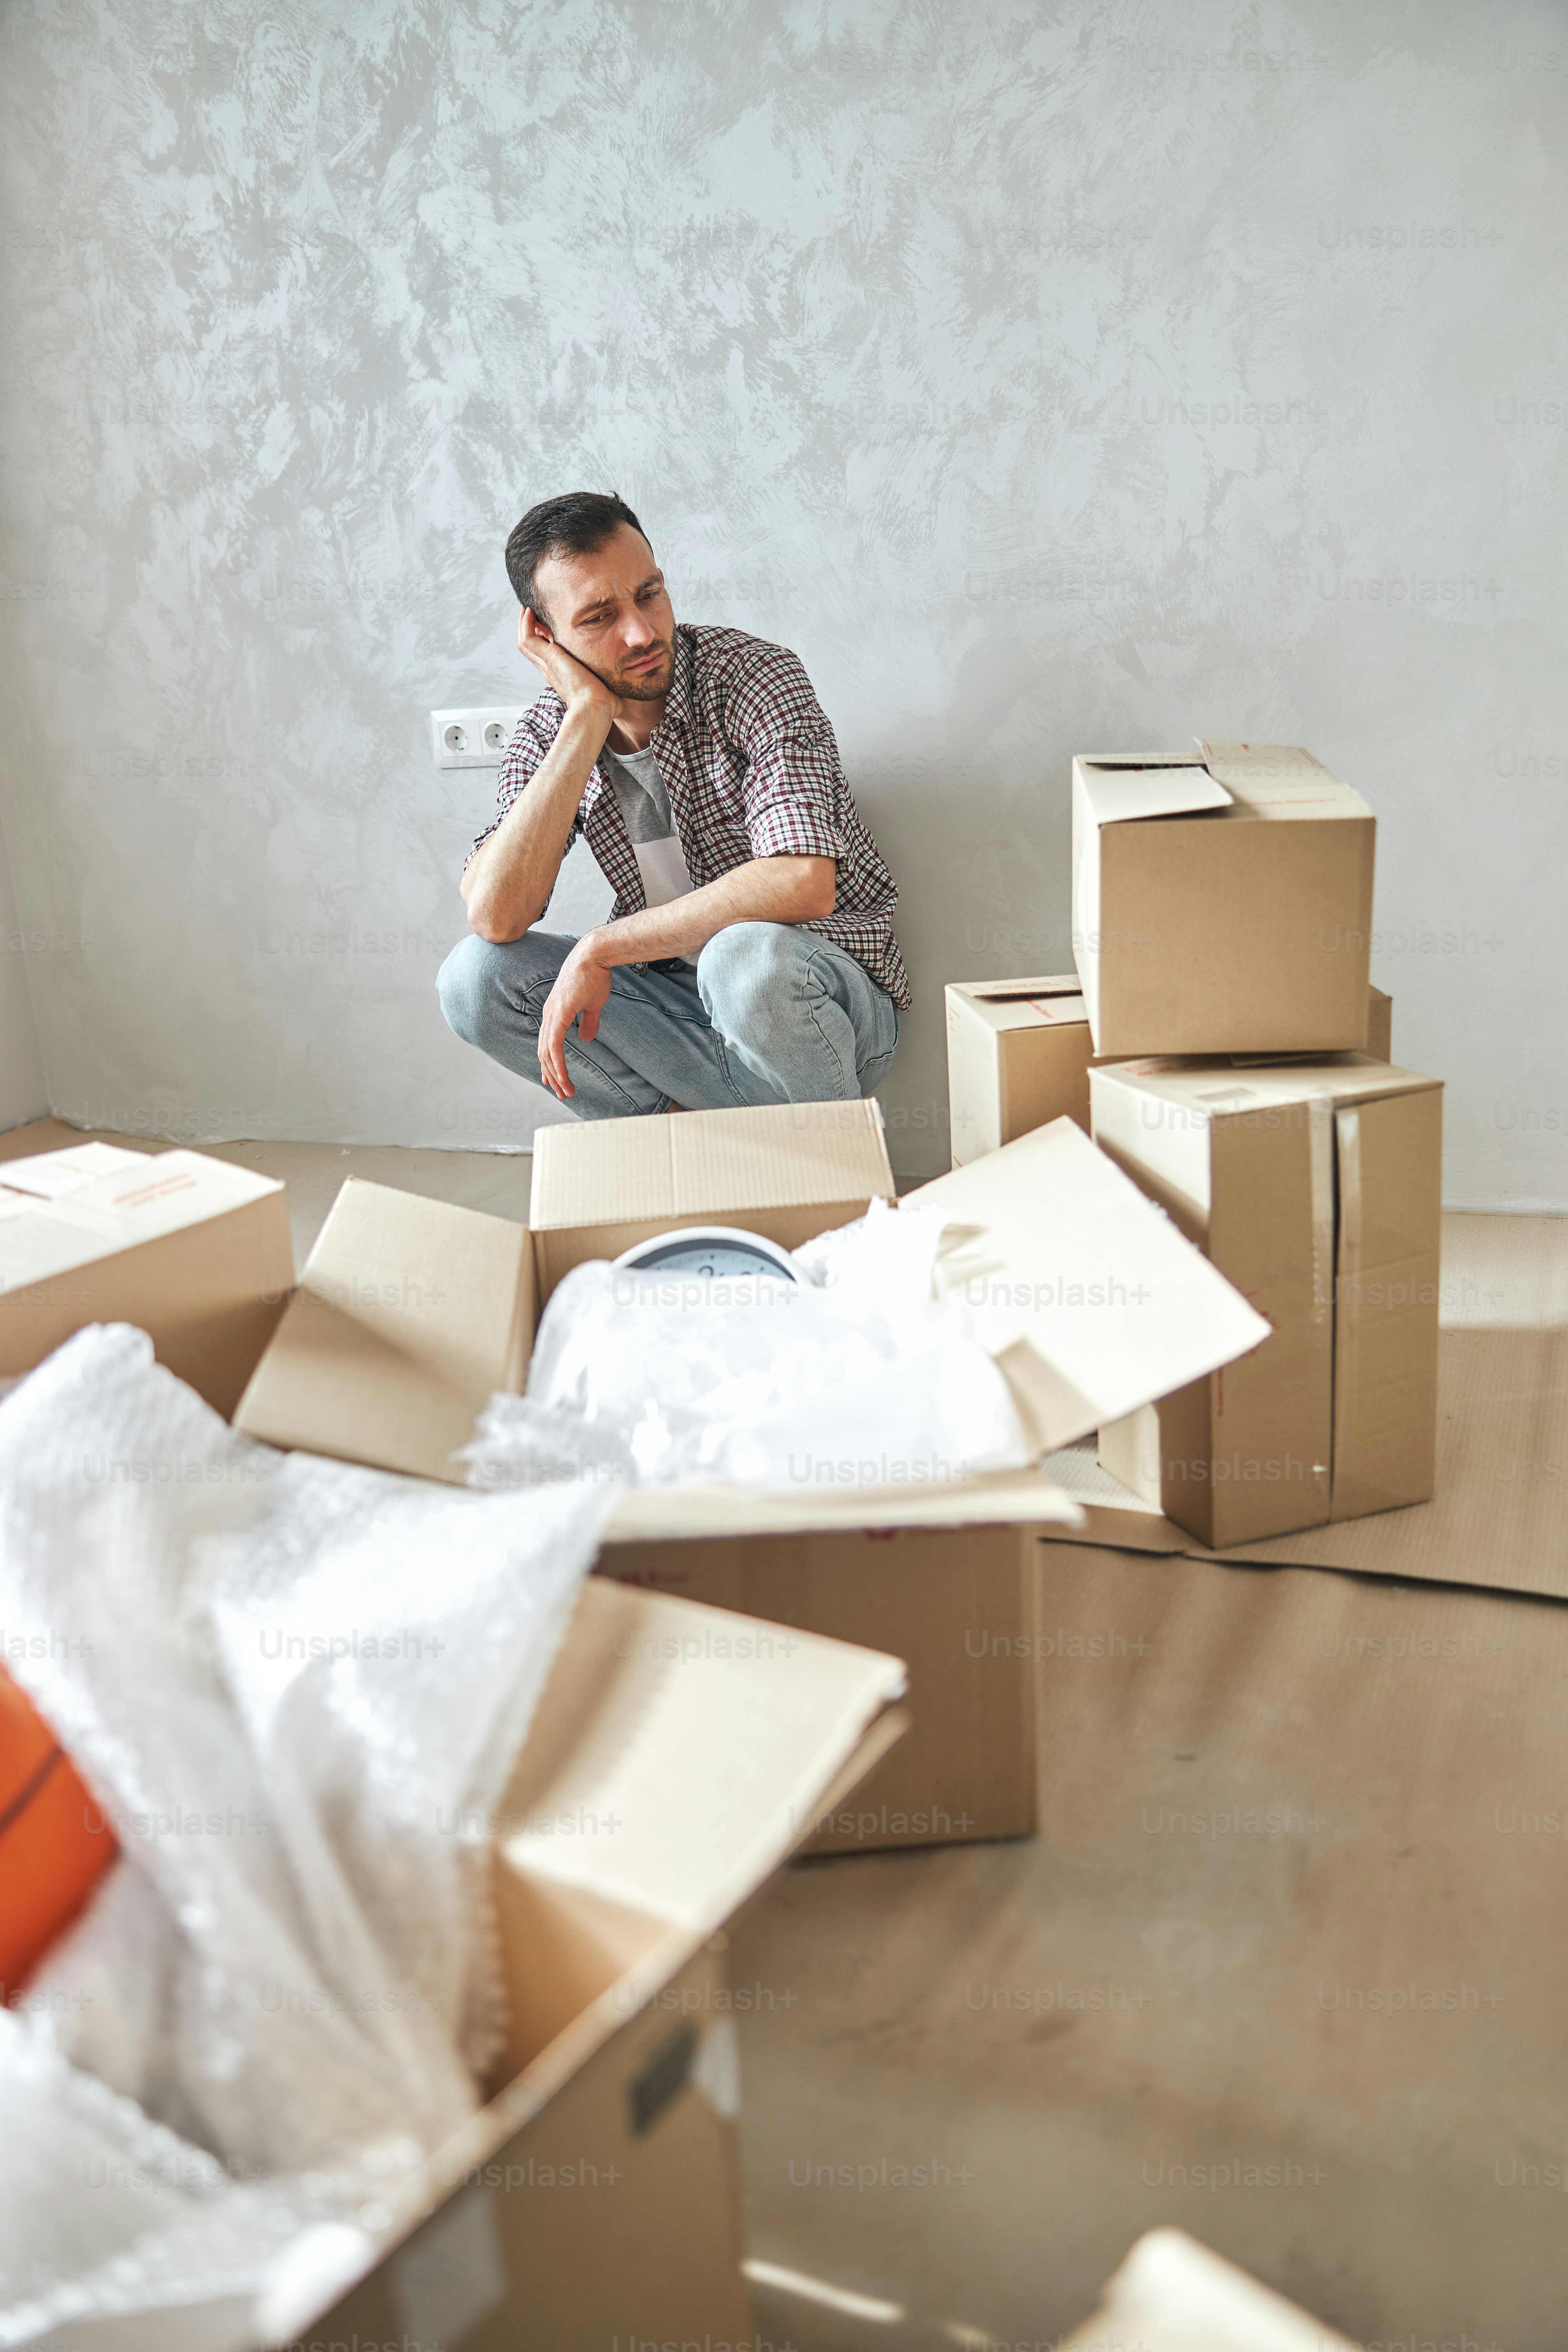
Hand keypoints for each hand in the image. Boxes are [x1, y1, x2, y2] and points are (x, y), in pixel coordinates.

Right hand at [518, 607, 615, 723]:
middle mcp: (551, 668)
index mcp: (563, 673)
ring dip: (526, 622)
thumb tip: (633, 672)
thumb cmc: (605, 703)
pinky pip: (527, 638)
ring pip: (526, 639)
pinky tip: (531, 610)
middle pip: (534, 644)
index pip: (549, 651)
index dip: (548, 636)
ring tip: (530, 606)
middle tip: (536, 609)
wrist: (596, 708)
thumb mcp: (609, 683)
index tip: (552, 622)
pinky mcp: (548, 658)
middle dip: (534, 625)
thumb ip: (615, 675)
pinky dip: (526, 623)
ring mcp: (547, 663)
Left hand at [536, 943, 612, 1098]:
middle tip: (562, 1093)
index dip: (550, 1064)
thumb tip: (586, 1039)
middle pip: (544, 1053)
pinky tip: (563, 1078)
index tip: (554, 1081)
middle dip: (553, 1076)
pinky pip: (554, 1047)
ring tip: (566, 1091)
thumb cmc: (595, 975)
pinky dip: (558, 1065)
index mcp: (555, 1012)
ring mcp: (551, 1015)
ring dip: (556, 1075)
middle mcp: (549, 1015)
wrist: (595, 956)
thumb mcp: (593, 1005)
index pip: (547, 1044)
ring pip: (547, 1054)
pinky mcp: (558, 1015)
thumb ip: (588, 1022)